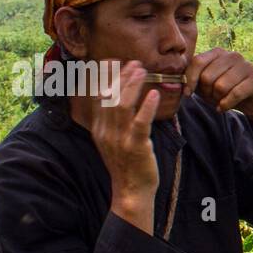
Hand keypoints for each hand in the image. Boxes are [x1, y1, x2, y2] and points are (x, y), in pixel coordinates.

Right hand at [90, 61, 159, 231]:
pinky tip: (154, 94)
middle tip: (134, 62)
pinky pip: (140, 123)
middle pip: (109, 97)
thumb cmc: (127, 165)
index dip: (104, 77)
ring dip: (133, 85)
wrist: (131, 191)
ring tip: (142, 71)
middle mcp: (106, 132)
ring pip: (122, 106)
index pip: (98, 97)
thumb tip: (116, 100)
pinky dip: (146, 107)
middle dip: (121, 76)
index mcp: (99, 129)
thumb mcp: (114, 141)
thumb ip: (114, 121)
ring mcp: (120, 139)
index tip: (112, 61)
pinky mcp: (135, 147)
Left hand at [188, 48, 252, 120]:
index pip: (198, 61)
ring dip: (217, 99)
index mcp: (218, 53)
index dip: (190, 79)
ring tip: (220, 101)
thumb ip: (193, 79)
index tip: (188, 93)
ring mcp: (246, 66)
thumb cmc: (225, 91)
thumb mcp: (206, 85)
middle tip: (211, 98)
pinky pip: (235, 94)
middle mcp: (233, 55)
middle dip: (206, 92)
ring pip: (221, 86)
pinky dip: (226, 104)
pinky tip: (224, 107)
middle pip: (208, 76)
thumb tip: (178, 82)